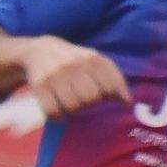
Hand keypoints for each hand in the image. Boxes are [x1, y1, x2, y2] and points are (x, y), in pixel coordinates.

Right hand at [16, 35, 130, 118]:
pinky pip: (53, 111)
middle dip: (89, 103)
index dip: (109, 96)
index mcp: (92, 59)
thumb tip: (127, 102)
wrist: (40, 50)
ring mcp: (56, 74)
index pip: (110, 87)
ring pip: (72, 106)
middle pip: (91, 98)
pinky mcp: (40, 84)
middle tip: (82, 99)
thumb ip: (114, 79)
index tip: (103, 95)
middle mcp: (74, 64)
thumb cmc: (75, 62)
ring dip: (72, 110)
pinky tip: (58, 110)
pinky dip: (57, 115)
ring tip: (69, 103)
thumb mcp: (95, 62)